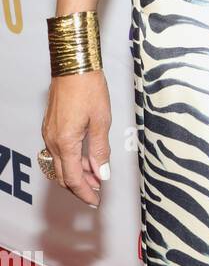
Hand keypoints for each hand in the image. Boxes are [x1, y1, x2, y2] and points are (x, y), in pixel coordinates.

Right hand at [41, 69, 110, 206]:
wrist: (74, 65)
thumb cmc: (88, 87)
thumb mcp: (101, 120)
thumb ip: (100, 149)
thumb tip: (102, 173)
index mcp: (66, 142)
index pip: (73, 178)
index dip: (84, 192)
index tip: (95, 200)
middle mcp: (53, 140)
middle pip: (63, 175)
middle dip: (80, 185)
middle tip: (96, 190)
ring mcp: (49, 133)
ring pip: (60, 163)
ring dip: (76, 172)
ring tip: (95, 173)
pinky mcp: (51, 125)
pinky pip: (58, 151)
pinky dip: (71, 159)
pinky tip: (85, 155)